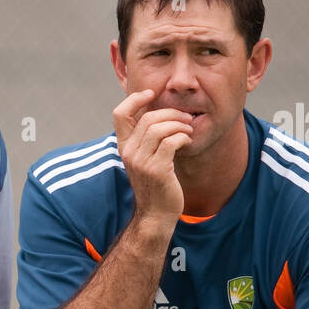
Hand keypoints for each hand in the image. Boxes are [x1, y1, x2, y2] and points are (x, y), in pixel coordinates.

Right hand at [112, 88, 188, 226]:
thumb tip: (158, 113)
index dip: (135, 98)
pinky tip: (187, 141)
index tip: (152, 93)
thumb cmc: (154, 184)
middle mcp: (129, 153)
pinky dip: (183, 137)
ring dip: (179, 124)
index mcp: (123, 147)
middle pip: (147, 117)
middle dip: (170, 113)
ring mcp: (142, 162)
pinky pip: (172, 142)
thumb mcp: (143, 159)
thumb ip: (144, 139)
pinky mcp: (157, 170)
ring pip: (160, 128)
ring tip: (188, 129)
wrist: (156, 214)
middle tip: (185, 117)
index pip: (119, 113)